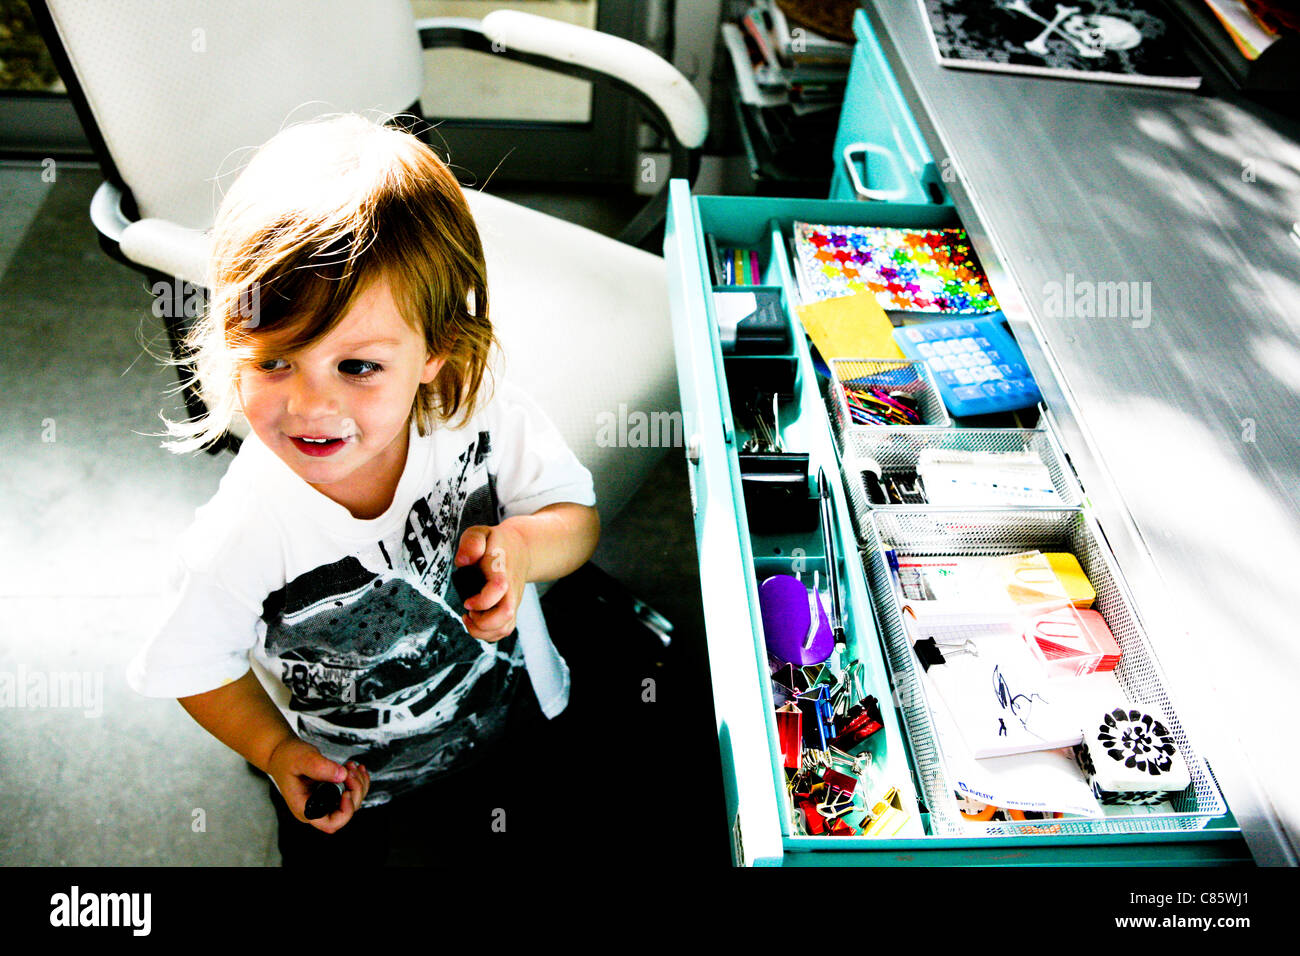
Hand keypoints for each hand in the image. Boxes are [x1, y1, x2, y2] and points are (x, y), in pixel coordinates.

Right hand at [267, 736, 369, 832]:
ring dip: (358, 784)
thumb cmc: (286, 758)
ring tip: (351, 766)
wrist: (281, 753)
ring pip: (352, 803)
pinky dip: (358, 781)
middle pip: (345, 813)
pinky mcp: (330, 794)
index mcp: (305, 808)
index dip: (345, 811)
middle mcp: (316, 809)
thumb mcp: (300, 759)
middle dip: (355, 791)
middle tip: (350, 770)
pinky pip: (351, 794)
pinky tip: (355, 769)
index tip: (346, 790)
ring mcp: (324, 802)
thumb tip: (341, 775)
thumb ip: (318, 767)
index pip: (330, 823)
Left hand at [454, 522, 528, 641]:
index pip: (499, 588)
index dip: (482, 601)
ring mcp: (512, 600)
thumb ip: (471, 542)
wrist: (521, 549)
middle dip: (482, 623)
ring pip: (505, 627)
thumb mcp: (481, 533)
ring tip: (470, 618)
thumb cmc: (496, 543)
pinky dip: (488, 634)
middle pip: (505, 614)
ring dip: (483, 631)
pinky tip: (476, 622)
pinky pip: (504, 630)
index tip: (467, 601)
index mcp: (501, 569)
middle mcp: (510, 588)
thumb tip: (463, 561)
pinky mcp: (511, 609)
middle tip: (468, 612)